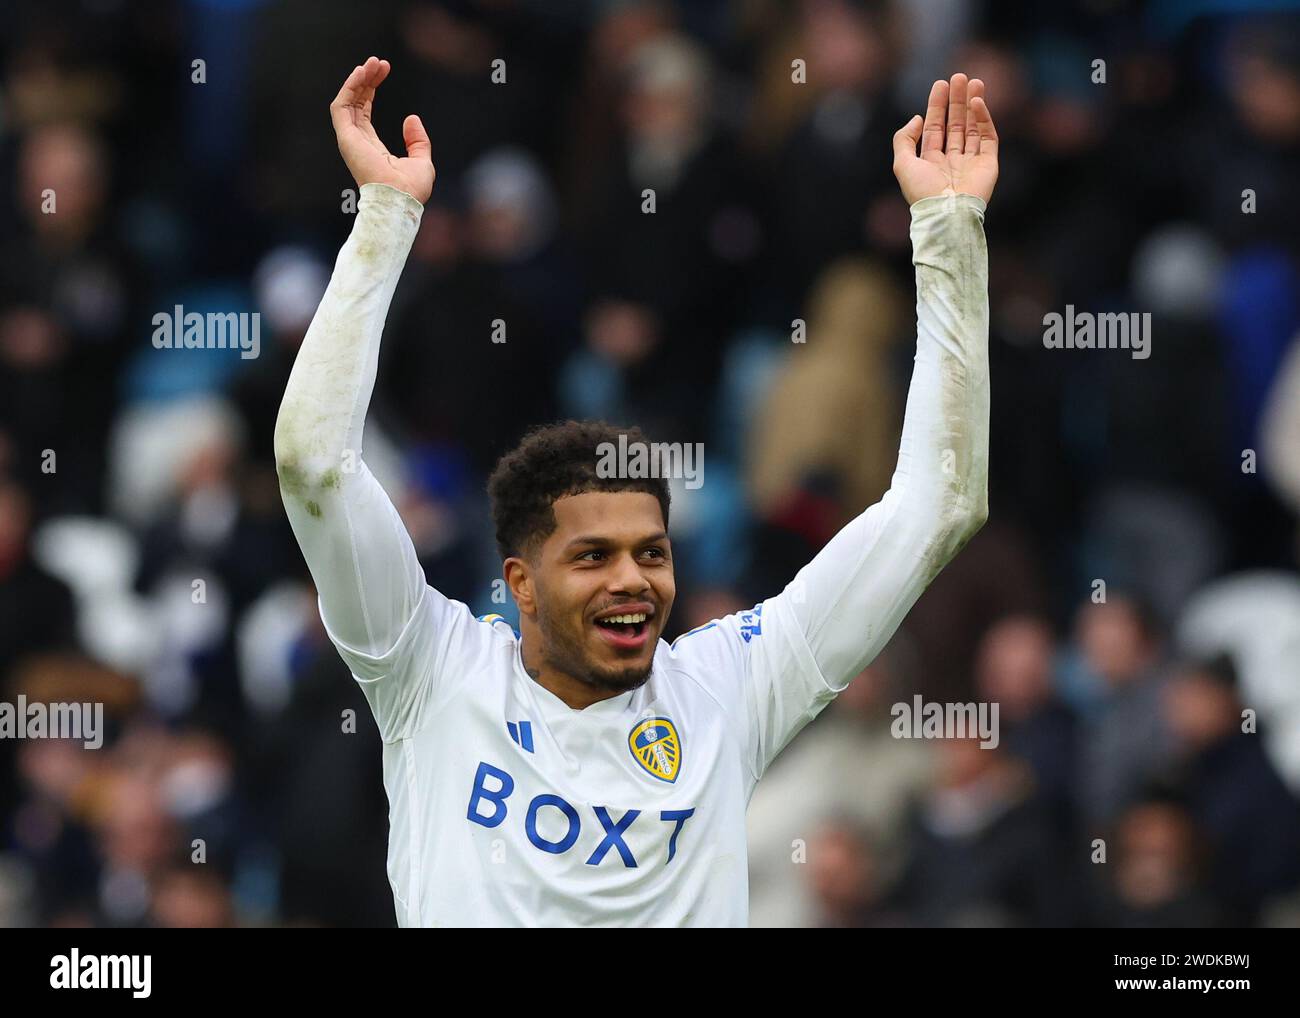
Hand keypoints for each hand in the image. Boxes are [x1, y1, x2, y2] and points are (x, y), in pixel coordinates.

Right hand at [329, 56, 434, 202]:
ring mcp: (350, 140)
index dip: (372, 89)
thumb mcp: (422, 160)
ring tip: (372, 62)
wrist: (401, 200)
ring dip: (358, 79)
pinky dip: (349, 87)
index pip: (365, 111)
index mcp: (372, 148)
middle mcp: (357, 142)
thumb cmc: (411, 189)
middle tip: (379, 61)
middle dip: (366, 79)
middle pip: (356, 102)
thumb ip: (418, 140)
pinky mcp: (346, 137)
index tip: (384, 70)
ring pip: (348, 101)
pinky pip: (341, 106)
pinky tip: (361, 72)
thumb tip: (412, 118)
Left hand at [892, 73, 997, 205]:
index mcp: (931, 162)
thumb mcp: (903, 164)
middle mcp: (951, 161)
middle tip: (959, 76)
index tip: (941, 84)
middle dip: (956, 101)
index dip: (937, 106)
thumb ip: (903, 139)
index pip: (935, 128)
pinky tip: (977, 103)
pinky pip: (987, 137)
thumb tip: (917, 118)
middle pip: (955, 124)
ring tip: (974, 82)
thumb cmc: (922, 192)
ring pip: (972, 127)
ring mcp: (970, 162)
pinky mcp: (988, 164)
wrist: (947, 213)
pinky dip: (983, 119)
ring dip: (972, 104)